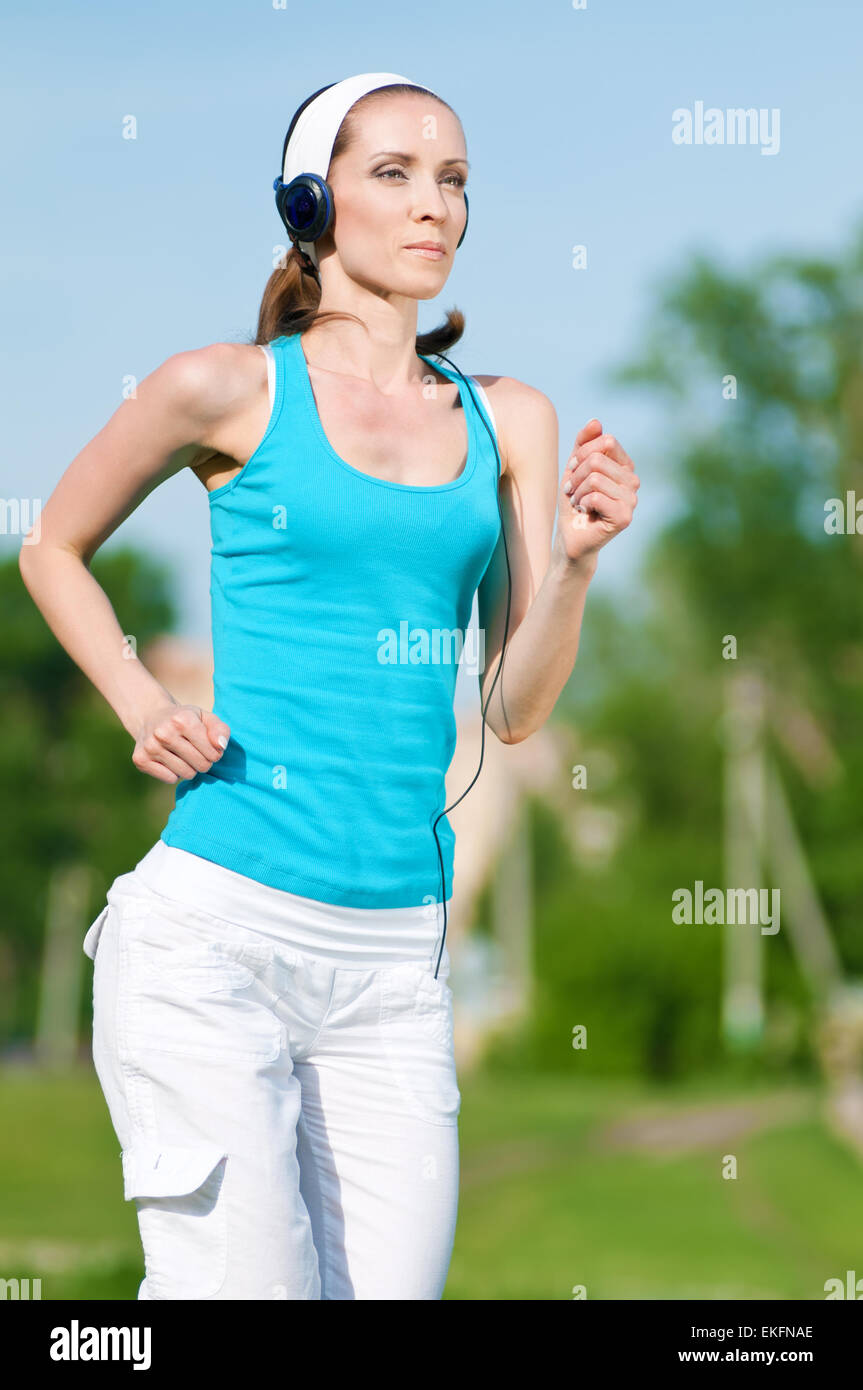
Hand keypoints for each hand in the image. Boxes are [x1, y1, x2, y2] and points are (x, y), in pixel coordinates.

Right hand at [132, 703, 230, 784]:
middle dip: (203, 762)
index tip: (208, 746)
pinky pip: (170, 779)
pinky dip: (173, 773)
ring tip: (182, 755)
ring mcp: (150, 747)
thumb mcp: (205, 718)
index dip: (215, 753)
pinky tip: (169, 759)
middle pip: (200, 765)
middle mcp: (164, 732)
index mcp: (182, 719)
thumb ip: (220, 730)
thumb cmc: (185, 720)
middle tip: (195, 752)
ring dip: (189, 768)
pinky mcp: (140, 759)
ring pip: (186, 774)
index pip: (213, 752)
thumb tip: (221, 746)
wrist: (151, 716)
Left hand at [555, 419, 638, 563]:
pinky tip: (586, 513)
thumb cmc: (574, 501)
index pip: (607, 441)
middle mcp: (633, 481)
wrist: (571, 536)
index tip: (574, 472)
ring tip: (579, 504)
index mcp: (625, 466)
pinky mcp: (624, 517)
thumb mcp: (575, 467)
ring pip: (595, 478)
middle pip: (597, 460)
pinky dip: (583, 504)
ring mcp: (632, 500)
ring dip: (577, 492)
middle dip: (576, 476)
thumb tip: (596, 421)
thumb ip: (583, 443)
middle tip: (574, 493)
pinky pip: (595, 497)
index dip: (582, 455)